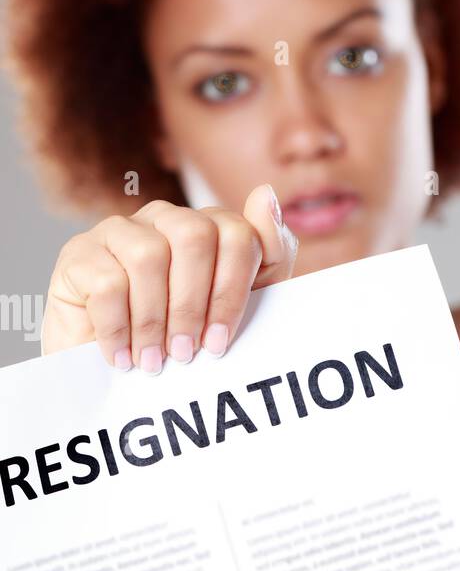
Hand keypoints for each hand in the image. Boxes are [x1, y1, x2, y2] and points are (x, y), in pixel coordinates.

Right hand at [42, 183, 298, 368]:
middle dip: (193, 304)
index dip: (232, 292)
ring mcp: (119, 231)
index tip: (219, 341)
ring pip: (148, 255)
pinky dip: (118, 328)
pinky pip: (106, 281)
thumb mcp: (245, 308)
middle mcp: (164, 219)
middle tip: (186, 353)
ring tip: (154, 360)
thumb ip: (269, 254)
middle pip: (193, 235)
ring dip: (154, 320)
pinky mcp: (78, 253)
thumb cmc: (186, 342)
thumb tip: (266, 193)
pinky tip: (122, 356)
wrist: (118, 377)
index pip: (237, 234)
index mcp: (209, 227)